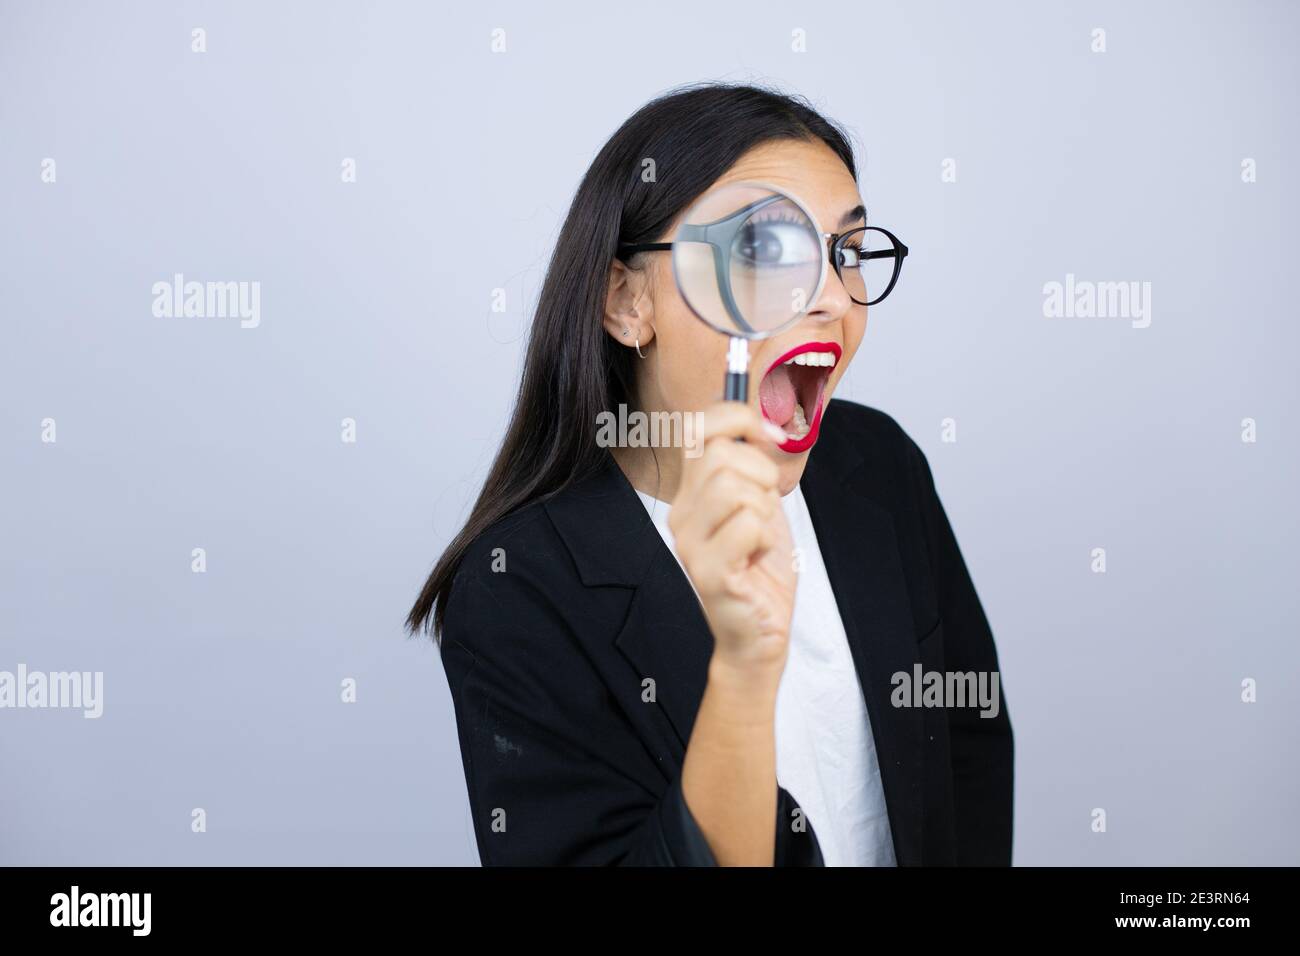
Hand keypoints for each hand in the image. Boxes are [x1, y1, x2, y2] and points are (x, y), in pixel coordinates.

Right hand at [668, 402, 796, 679]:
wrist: (760, 632)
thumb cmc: (760, 567)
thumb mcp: (760, 500)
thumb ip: (753, 458)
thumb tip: (768, 403)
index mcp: (691, 490)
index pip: (699, 425)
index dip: (738, 416)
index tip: (765, 434)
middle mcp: (681, 512)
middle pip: (720, 455)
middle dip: (761, 472)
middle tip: (768, 503)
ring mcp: (690, 543)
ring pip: (735, 487)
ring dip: (765, 507)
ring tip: (761, 535)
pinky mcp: (708, 571)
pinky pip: (748, 525)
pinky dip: (766, 538)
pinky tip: (757, 559)